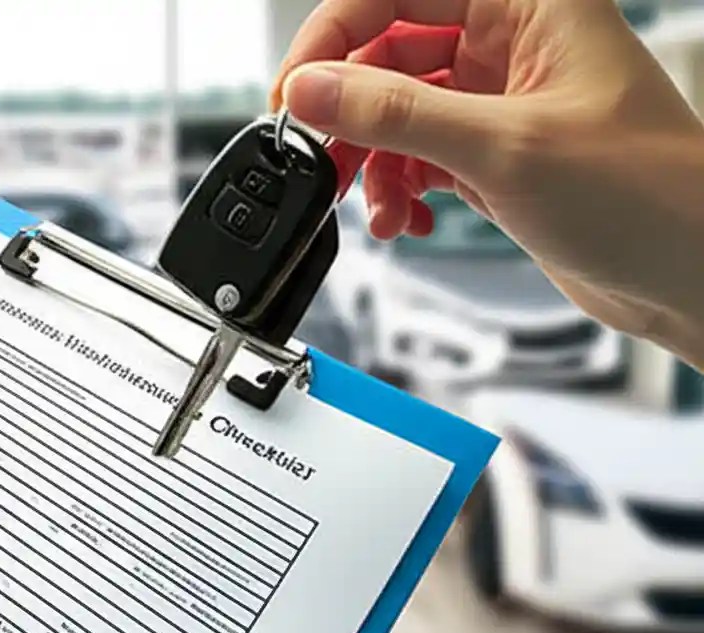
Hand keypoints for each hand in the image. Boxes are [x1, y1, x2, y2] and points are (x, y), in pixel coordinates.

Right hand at [273, 0, 703, 365]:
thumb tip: (311, 88)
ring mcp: (499, 99)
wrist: (691, 275)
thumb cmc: (649, 195)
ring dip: (372, 161)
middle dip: (349, 112)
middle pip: (386, 52)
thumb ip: (396, 114)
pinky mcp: (493, 152)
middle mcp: (509, 42)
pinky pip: (416, 155)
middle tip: (322, 156)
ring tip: (375, 206)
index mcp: (526, 4)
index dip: (334, 37)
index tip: (299, 90)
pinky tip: (406, 219)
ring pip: (395, 110)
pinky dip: (399, 188)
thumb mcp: (503, 148)